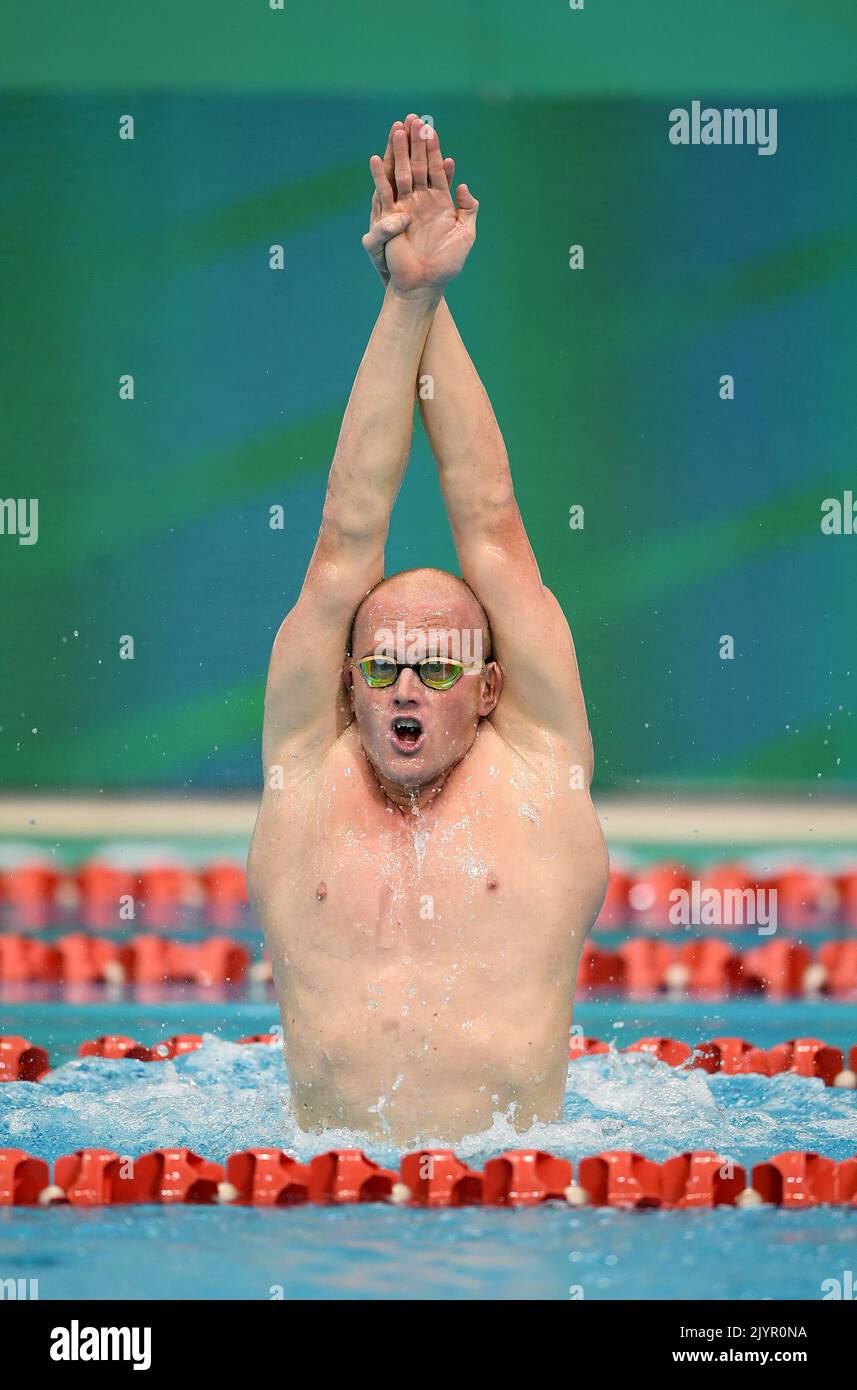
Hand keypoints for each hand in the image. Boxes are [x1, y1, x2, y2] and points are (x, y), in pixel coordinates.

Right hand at [363, 117, 477, 293]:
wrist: (426, 285)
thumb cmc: (447, 265)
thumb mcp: (465, 235)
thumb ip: (468, 209)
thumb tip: (462, 186)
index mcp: (440, 202)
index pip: (435, 168)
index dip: (433, 148)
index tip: (430, 127)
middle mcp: (421, 200)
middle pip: (417, 164)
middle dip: (415, 142)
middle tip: (412, 118)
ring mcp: (405, 207)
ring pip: (401, 174)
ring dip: (399, 152)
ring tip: (396, 130)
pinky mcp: (391, 219)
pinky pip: (385, 194)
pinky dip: (380, 177)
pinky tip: (376, 159)